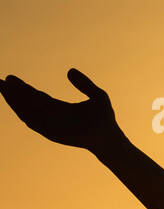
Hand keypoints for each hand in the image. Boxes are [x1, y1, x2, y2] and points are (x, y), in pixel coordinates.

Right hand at [0, 69, 124, 153]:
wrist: (109, 138)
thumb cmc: (105, 119)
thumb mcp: (98, 96)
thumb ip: (85, 84)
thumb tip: (70, 70)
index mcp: (59, 107)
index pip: (37, 96)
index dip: (22, 88)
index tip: (10, 78)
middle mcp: (52, 116)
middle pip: (29, 103)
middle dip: (14, 93)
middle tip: (2, 81)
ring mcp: (52, 125)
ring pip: (28, 112)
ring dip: (16, 102)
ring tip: (4, 89)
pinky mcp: (52, 133)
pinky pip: (34, 122)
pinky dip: (24, 114)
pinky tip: (15, 104)